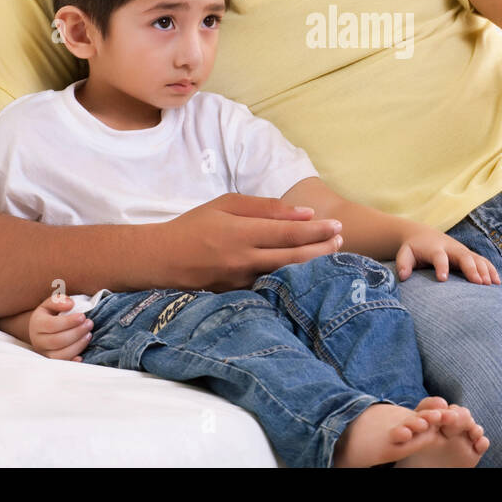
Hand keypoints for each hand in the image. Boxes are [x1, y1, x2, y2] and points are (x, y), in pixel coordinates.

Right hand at [29, 293, 92, 361]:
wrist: (41, 330)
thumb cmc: (50, 315)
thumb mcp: (51, 304)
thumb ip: (59, 301)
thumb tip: (70, 304)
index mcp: (37, 324)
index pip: (52, 325)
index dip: (69, 322)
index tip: (83, 316)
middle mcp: (38, 340)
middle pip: (57, 341)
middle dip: (77, 332)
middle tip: (90, 324)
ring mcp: (44, 352)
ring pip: (60, 354)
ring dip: (78, 345)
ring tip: (89, 335)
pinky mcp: (52, 360)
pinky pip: (63, 364)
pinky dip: (73, 361)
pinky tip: (82, 356)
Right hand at [166, 193, 346, 291]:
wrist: (160, 259)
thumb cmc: (194, 226)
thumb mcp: (226, 204)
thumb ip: (265, 208)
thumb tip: (303, 213)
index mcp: (241, 233)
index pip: (289, 234)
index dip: (317, 230)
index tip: (337, 225)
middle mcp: (243, 260)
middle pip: (294, 258)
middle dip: (323, 249)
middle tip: (341, 240)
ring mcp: (241, 282)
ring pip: (286, 276)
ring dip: (312, 265)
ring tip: (331, 254)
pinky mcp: (237, 296)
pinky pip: (270, 287)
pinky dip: (290, 279)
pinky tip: (305, 273)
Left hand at [394, 228, 500, 284]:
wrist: (424, 235)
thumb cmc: (414, 249)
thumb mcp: (405, 253)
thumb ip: (403, 263)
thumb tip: (403, 276)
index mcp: (434, 249)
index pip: (439, 257)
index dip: (441, 266)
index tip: (443, 278)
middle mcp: (451, 248)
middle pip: (463, 256)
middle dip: (471, 269)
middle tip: (479, 283)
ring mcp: (462, 250)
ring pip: (476, 258)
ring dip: (484, 270)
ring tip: (491, 284)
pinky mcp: (469, 255)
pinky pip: (482, 261)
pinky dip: (491, 270)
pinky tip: (497, 282)